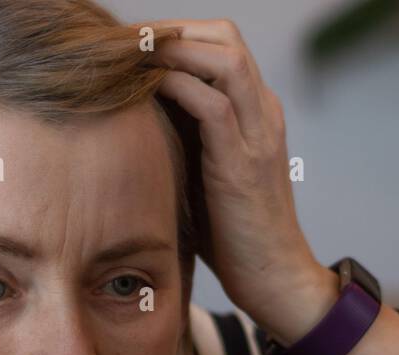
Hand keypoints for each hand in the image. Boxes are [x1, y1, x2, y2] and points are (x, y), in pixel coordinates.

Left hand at [148, 18, 326, 331]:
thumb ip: (182, 135)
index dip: (173, 35)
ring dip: (173, 50)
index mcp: (256, 110)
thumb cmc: (233, 234)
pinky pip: (212, 104)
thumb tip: (129, 111)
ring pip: (224, 56)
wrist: (274, 278)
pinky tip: (144, 96)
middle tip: (124, 47)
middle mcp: (263, 112)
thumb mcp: (203, 171)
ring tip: (132, 63)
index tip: (128, 48)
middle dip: (170, 31)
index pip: (219, 42)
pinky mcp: (243, 164)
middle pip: (224, 34)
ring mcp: (258, 134)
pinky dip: (175, 88)